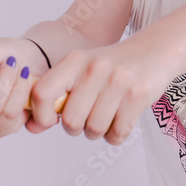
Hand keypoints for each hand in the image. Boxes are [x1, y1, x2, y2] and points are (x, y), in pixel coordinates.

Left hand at [28, 41, 169, 144]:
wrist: (154, 50)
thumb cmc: (111, 66)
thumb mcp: (81, 71)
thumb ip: (55, 96)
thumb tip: (31, 127)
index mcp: (74, 60)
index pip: (42, 92)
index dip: (41, 115)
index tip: (49, 121)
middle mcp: (94, 68)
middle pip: (71, 120)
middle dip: (76, 128)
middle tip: (85, 118)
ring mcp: (117, 81)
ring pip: (94, 129)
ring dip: (97, 132)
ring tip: (104, 117)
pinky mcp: (137, 95)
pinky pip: (117, 134)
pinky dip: (115, 136)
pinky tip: (118, 121)